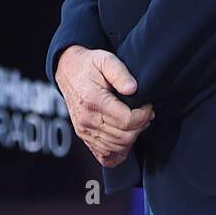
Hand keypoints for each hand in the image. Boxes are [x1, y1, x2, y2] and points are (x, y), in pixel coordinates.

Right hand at [55, 46, 153, 167]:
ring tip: (137, 121)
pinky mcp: (84, 137)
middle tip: (145, 113)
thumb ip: (120, 73)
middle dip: (141, 126)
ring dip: (132, 137)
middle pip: (124, 137)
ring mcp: (84, 131)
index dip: (143, 115)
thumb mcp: (105, 59)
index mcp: (93, 101)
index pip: (126, 121)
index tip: (148, 105)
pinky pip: (104, 155)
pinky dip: (118, 151)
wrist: (67, 71)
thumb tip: (132, 88)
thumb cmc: (88, 65)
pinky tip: (125, 137)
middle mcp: (87, 120)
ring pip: (117, 148)